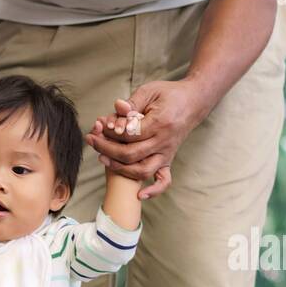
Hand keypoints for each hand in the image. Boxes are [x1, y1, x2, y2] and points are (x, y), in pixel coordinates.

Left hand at [85, 81, 210, 198]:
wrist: (194, 101)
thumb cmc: (169, 95)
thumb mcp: (150, 91)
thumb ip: (132, 102)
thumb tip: (117, 107)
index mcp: (160, 123)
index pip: (129, 134)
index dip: (111, 132)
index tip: (99, 125)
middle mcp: (164, 142)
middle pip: (131, 154)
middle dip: (107, 149)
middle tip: (92, 140)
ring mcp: (167, 153)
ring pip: (142, 170)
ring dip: (120, 169)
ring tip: (103, 159)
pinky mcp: (168, 160)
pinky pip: (164, 180)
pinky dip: (153, 191)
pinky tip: (139, 195)